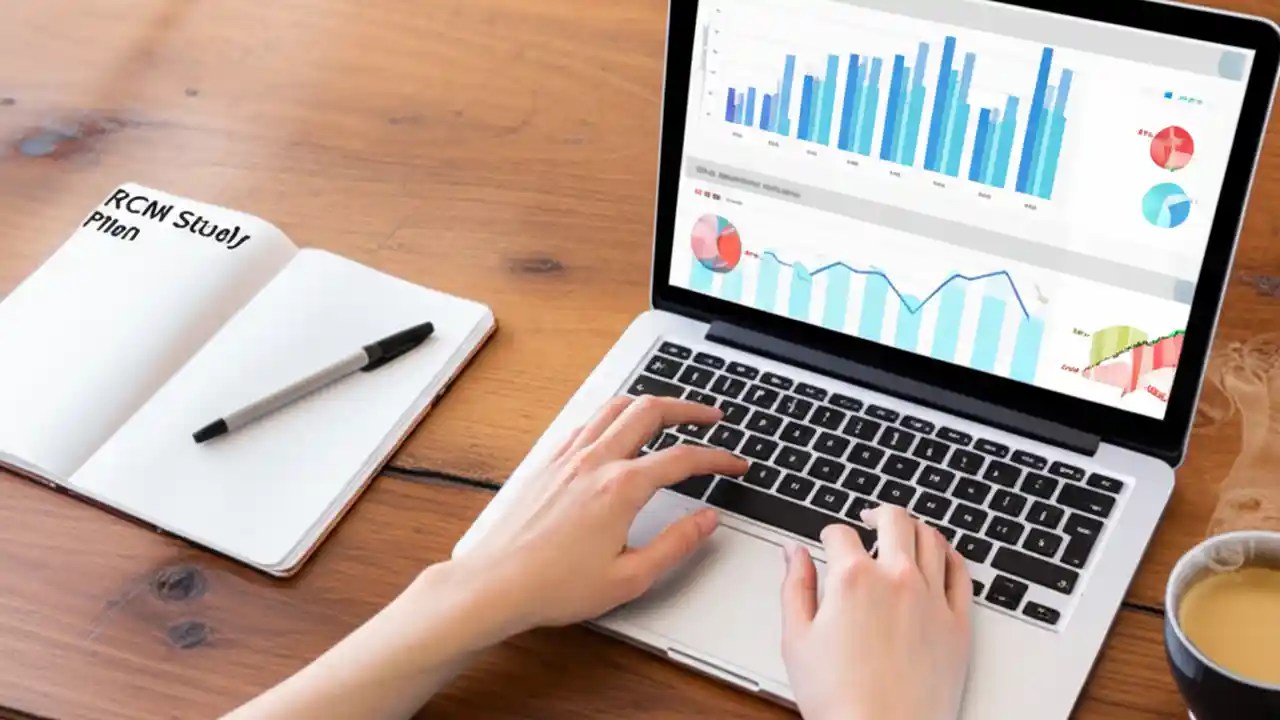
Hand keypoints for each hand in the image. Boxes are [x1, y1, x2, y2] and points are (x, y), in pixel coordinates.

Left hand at [456, 395, 746, 635]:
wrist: (495, 584)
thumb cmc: (555, 586)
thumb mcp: (631, 578)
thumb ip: (676, 544)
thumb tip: (707, 520)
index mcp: (621, 488)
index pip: (683, 459)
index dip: (718, 458)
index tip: (735, 464)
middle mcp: (594, 462)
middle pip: (650, 411)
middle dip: (688, 408)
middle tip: (712, 417)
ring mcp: (567, 457)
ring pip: (615, 407)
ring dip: (649, 403)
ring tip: (670, 411)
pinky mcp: (547, 463)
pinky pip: (586, 423)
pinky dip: (612, 415)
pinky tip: (616, 429)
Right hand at [781, 506, 972, 719]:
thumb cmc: (838, 698)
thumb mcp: (796, 638)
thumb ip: (794, 586)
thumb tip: (793, 553)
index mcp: (853, 579)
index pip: (840, 533)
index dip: (828, 535)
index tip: (827, 543)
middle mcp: (897, 579)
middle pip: (894, 519)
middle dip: (877, 514)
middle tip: (869, 519)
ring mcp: (932, 599)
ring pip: (931, 537)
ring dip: (913, 527)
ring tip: (903, 533)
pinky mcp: (958, 623)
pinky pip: (960, 573)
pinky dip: (949, 555)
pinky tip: (940, 555)